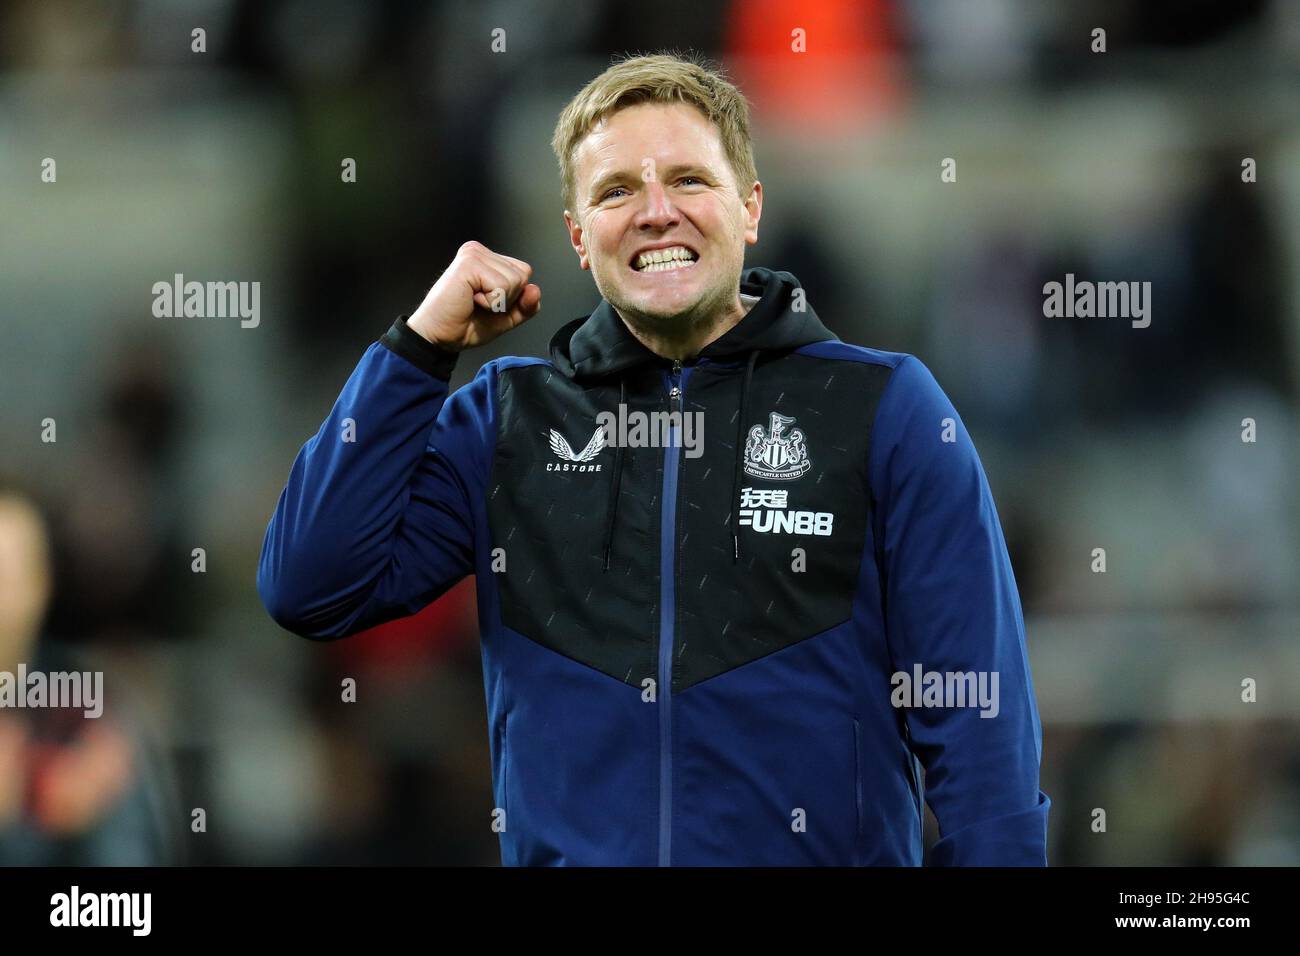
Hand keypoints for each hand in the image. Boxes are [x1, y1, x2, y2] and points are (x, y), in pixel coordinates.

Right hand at [407, 241, 541, 350]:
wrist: (439, 337)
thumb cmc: (464, 325)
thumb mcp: (506, 318)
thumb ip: (525, 306)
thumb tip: (535, 290)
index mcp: (488, 260)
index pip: (524, 272)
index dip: (513, 297)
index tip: (487, 303)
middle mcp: (480, 252)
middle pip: (523, 274)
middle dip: (507, 298)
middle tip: (479, 303)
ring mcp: (474, 254)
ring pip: (515, 280)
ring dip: (497, 301)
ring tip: (474, 301)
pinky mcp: (469, 263)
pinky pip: (502, 285)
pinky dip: (491, 301)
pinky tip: (470, 299)